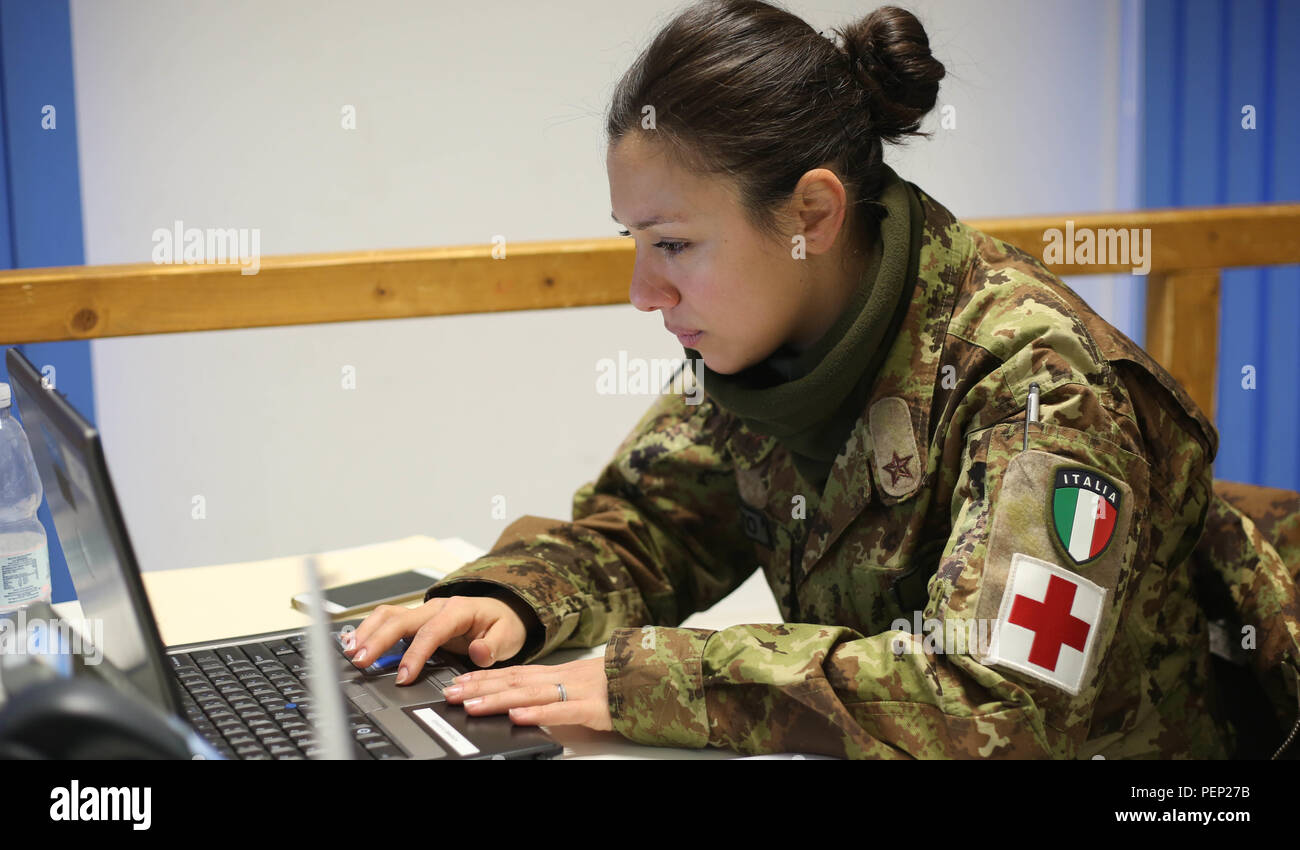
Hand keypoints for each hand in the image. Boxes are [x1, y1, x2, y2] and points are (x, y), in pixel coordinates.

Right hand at [342, 595, 527, 682]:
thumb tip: (479, 652)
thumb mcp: (507, 637)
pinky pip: (388, 619)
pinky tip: (355, 641)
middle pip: (401, 619)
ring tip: (352, 652)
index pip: (431, 632)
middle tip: (361, 661)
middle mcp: (436, 607)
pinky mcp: (416, 619)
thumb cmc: (502, 624)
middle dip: (379, 640)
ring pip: (389, 615)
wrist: (503, 612)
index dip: (415, 654)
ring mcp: (424, 611)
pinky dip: (370, 628)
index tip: (403, 677)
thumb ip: (493, 646)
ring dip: (368, 632)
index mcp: (458, 610)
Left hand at [443, 656, 611, 730]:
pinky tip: (518, 716)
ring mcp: (579, 690)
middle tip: (449, 695)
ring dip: (498, 699)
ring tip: (471, 705)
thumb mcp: (582, 685)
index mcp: (559, 673)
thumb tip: (521, 701)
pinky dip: (539, 712)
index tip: (455, 682)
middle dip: (479, 687)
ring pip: (531, 693)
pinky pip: (564, 710)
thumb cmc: (622, 685)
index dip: (482, 677)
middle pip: (514, 681)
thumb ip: (554, 691)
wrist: (661, 678)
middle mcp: (564, 678)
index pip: (513, 673)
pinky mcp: (596, 707)